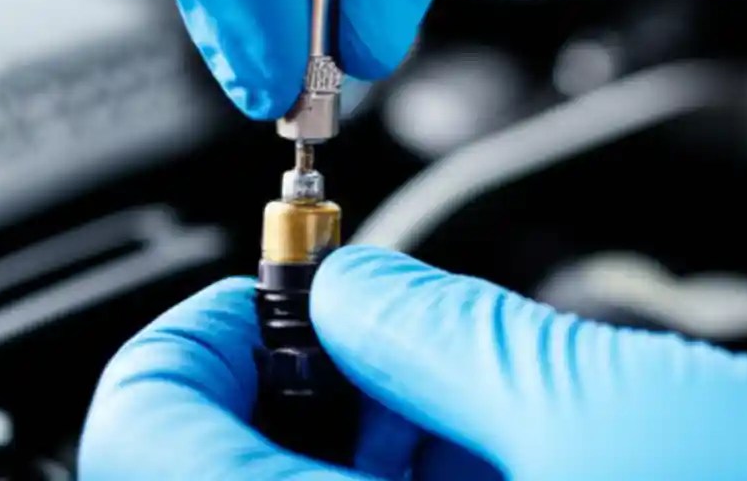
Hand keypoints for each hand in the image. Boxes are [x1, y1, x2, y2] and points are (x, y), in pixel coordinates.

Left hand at [77, 245, 746, 479]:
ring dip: (366, 432)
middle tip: (387, 324)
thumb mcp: (606, 405)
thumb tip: (351, 285)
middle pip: (217, 474)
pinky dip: (423, 479)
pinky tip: (506, 447)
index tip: (276, 285)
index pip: (140, 437)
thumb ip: (439, 327)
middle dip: (298, 382)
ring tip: (475, 389)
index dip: (192, 337)